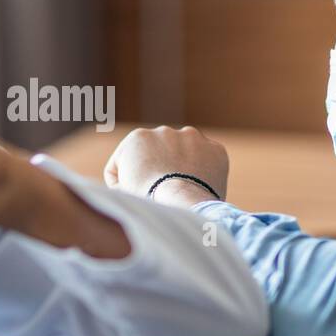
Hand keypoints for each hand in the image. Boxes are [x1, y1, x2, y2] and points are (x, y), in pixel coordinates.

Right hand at [103, 126, 228, 205]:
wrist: (183, 204)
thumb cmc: (146, 201)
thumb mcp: (121, 191)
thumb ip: (120, 181)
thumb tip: (124, 183)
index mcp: (137, 138)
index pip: (126, 161)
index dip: (124, 182)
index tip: (133, 197)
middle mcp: (165, 131)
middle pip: (157, 156)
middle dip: (157, 170)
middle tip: (160, 196)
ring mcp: (193, 138)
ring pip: (184, 156)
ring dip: (181, 169)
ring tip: (181, 194)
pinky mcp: (215, 149)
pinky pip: (207, 162)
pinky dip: (203, 173)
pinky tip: (198, 189)